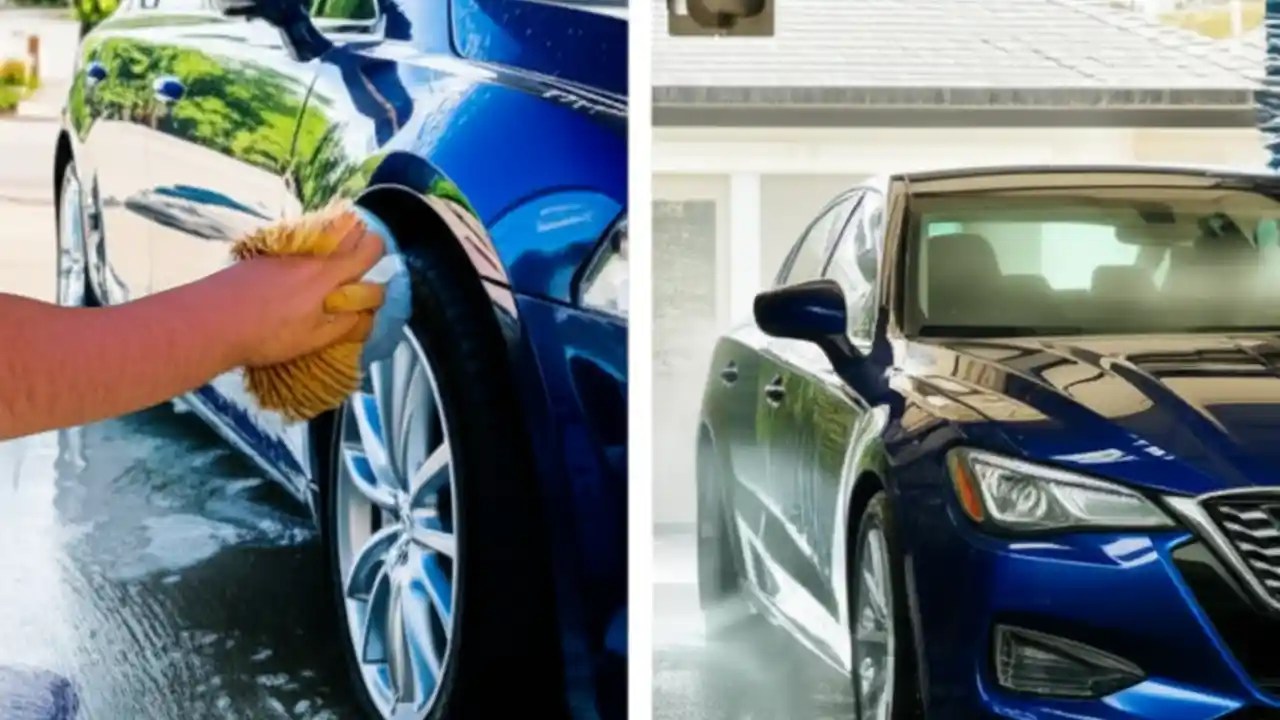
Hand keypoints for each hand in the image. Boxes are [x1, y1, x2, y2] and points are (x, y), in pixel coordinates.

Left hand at [207, 209, 386, 367]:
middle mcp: (310, 256)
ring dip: (334, 245)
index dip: (378, 256)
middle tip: (355, 267)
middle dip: (360, 242)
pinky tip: (296, 279)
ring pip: (323, 237)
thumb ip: (345, 325)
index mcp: (328, 276)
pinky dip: (308, 255)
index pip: (369, 249)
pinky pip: (299, 247)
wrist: (211, 320)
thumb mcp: (312, 341)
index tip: (374, 273)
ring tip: (328, 271)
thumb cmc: (266, 336)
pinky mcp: (266, 256)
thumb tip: (366, 314)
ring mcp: (286, 252)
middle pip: (349, 230)